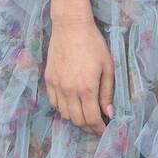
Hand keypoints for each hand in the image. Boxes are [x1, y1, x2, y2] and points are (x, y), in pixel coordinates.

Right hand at [44, 17, 115, 134]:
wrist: (70, 27)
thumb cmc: (93, 44)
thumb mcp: (107, 66)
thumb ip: (107, 92)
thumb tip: (109, 112)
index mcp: (87, 88)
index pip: (92, 119)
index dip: (99, 128)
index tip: (104, 131)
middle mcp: (69, 91)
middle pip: (77, 120)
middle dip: (88, 126)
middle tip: (97, 125)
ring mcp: (56, 86)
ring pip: (64, 114)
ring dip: (76, 118)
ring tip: (85, 114)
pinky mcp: (48, 80)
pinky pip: (54, 103)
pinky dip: (63, 108)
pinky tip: (72, 104)